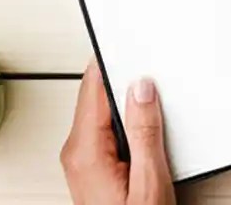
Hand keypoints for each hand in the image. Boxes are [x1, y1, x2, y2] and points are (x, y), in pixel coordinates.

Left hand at [61, 60, 175, 204]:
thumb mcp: (149, 181)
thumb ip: (144, 133)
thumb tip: (141, 90)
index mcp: (86, 152)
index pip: (93, 88)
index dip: (114, 65)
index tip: (131, 50)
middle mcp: (77, 155)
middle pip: (97, 99)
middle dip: (125, 86)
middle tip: (151, 76)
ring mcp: (82, 162)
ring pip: (103, 115)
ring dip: (127, 107)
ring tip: (153, 104)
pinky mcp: (92, 168)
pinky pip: (106, 131)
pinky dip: (126, 124)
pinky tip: (146, 130)